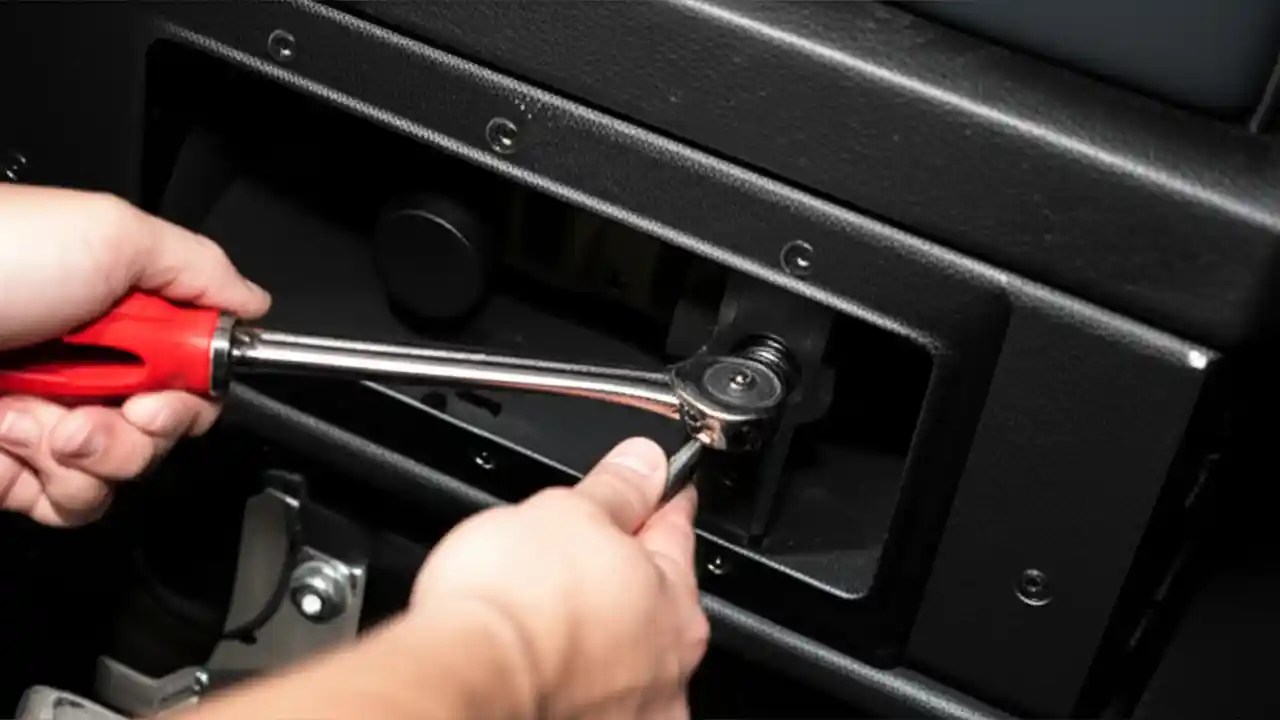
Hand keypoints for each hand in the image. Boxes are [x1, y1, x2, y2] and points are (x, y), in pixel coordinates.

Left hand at [0, 183, 269, 525]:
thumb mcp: (111, 232)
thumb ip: (199, 267)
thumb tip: (254, 303)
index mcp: (117, 309)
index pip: (197, 373)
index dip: (197, 390)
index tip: (173, 385)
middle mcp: (88, 366)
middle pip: (169, 432)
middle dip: (145, 427)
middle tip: (110, 402)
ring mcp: (48, 421)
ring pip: (122, 474)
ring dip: (90, 453)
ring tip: (41, 418)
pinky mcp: (11, 469)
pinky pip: (70, 504)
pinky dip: (50, 481)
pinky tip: (15, 438)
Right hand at [411, 437, 709, 718]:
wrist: (467, 678)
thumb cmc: (513, 606)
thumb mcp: (566, 512)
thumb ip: (616, 489)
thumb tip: (645, 463)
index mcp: (674, 601)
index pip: (676, 532)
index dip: (658, 503)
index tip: (656, 489)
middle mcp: (667, 666)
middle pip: (652, 598)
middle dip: (621, 573)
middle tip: (573, 551)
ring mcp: (634, 712)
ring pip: (624, 654)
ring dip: (599, 633)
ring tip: (545, 613)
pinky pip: (593, 700)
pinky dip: (575, 682)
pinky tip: (543, 664)